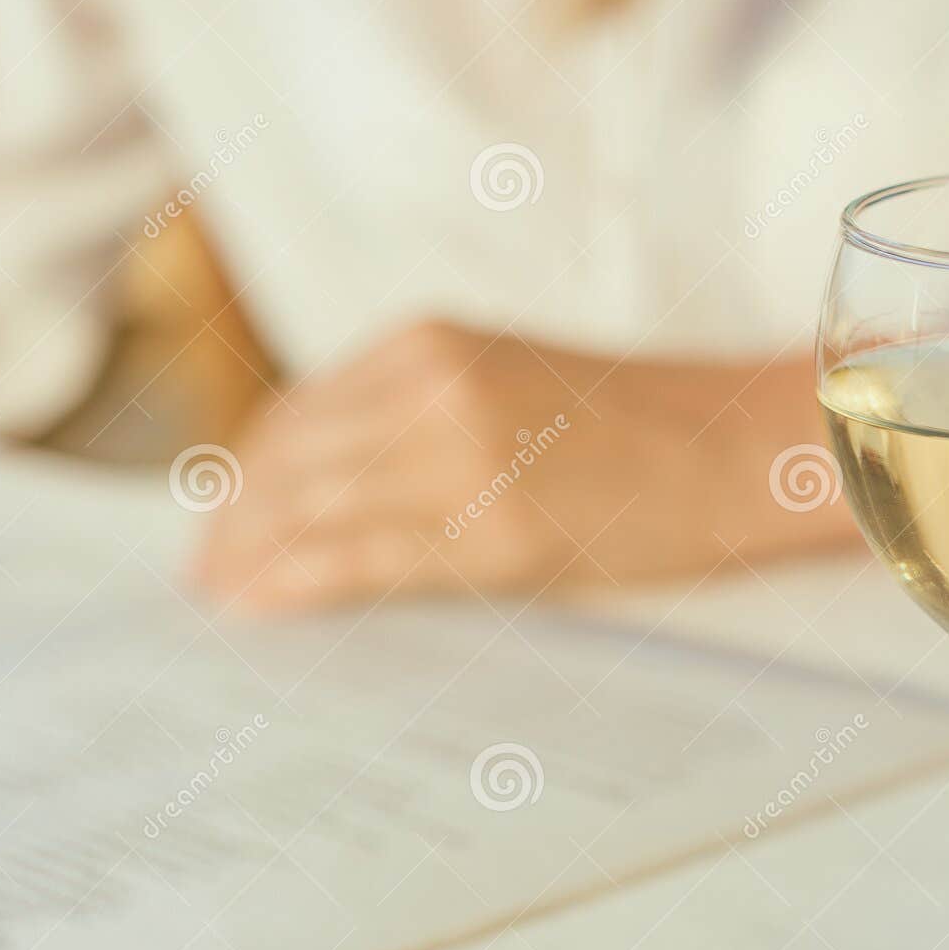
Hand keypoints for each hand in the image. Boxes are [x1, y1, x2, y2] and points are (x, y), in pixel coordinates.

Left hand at [192, 320, 844, 611]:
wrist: (745, 446)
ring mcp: (453, 452)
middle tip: (203, 573)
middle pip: (285, 460)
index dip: (247, 474)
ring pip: (306, 508)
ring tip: (219, 599)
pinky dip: (290, 581)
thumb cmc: (647, 425)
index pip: (298, 414)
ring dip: (247, 557)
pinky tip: (253, 605)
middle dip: (233, 521)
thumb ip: (424, 415)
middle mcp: (425, 384)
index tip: (222, 519)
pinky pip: (355, 554)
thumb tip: (343, 486)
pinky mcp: (485, 525)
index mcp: (429, 344)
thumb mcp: (514, 387)